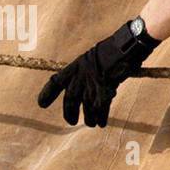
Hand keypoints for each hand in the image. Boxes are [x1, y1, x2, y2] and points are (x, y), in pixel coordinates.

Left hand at [37, 19, 159, 127]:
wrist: (128, 45)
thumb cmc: (116, 48)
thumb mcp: (96, 56)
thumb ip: (88, 70)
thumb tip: (88, 83)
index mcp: (76, 66)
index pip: (56, 81)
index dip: (48, 93)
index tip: (41, 104)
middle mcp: (81, 76)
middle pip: (71, 100)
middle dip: (70, 113)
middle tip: (71, 121)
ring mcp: (93, 83)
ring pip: (87, 107)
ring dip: (89, 117)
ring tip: (91, 124)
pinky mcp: (105, 89)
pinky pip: (101, 108)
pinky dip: (101, 117)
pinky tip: (102, 123)